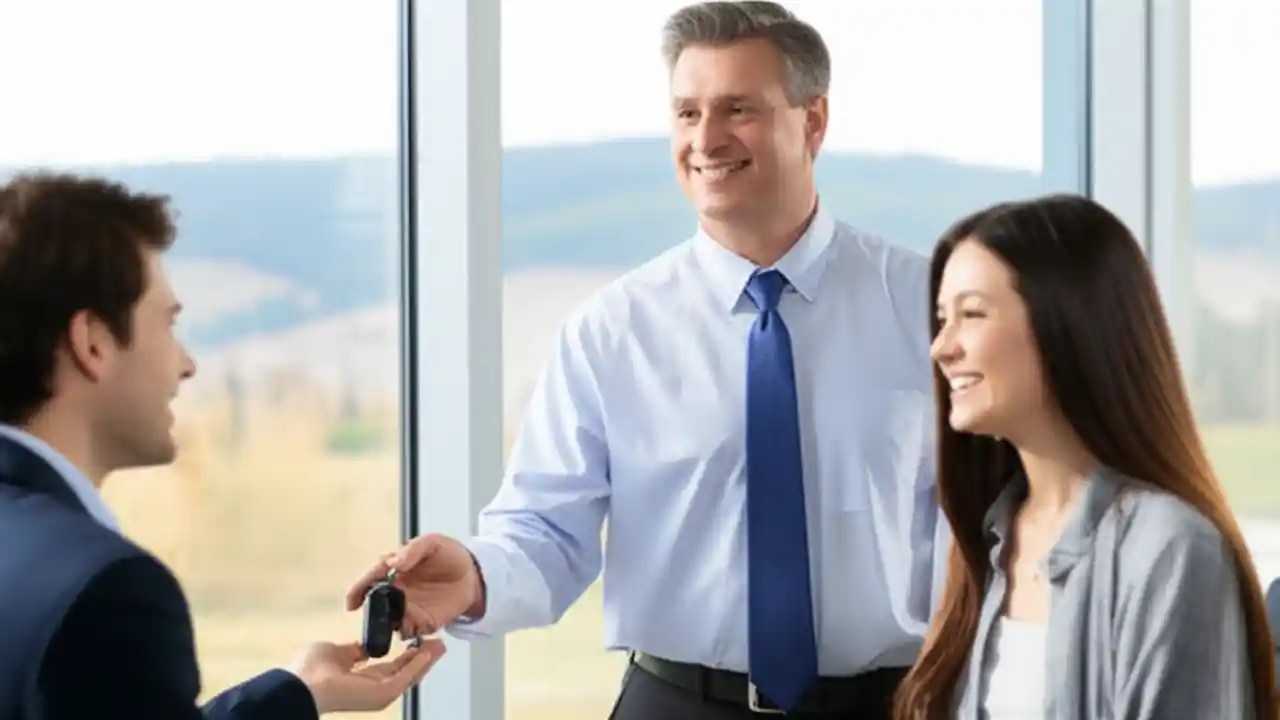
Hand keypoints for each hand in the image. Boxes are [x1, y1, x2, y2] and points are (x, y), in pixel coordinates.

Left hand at [290, 640, 444, 713]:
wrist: (302, 684)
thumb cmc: (309, 670)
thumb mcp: (335, 651)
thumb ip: (353, 651)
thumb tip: (363, 648)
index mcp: (360, 680)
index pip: (390, 668)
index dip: (406, 655)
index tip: (418, 641)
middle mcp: (372, 689)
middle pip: (405, 672)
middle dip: (422, 657)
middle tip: (437, 643)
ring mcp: (378, 694)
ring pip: (410, 675)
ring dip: (426, 660)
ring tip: (440, 645)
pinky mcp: (383, 694)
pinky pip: (407, 677)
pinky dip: (420, 663)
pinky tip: (428, 650)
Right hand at [346, 533, 485, 636]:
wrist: (473, 574)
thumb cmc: (448, 555)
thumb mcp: (432, 543)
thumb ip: (413, 550)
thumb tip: (393, 563)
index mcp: (393, 571)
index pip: (370, 580)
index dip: (358, 590)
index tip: (352, 602)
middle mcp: (395, 592)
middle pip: (376, 605)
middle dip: (373, 611)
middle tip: (377, 613)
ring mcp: (408, 609)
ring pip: (389, 621)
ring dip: (390, 623)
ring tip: (399, 620)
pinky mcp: (422, 623)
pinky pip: (409, 632)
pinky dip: (407, 633)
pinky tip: (413, 629)